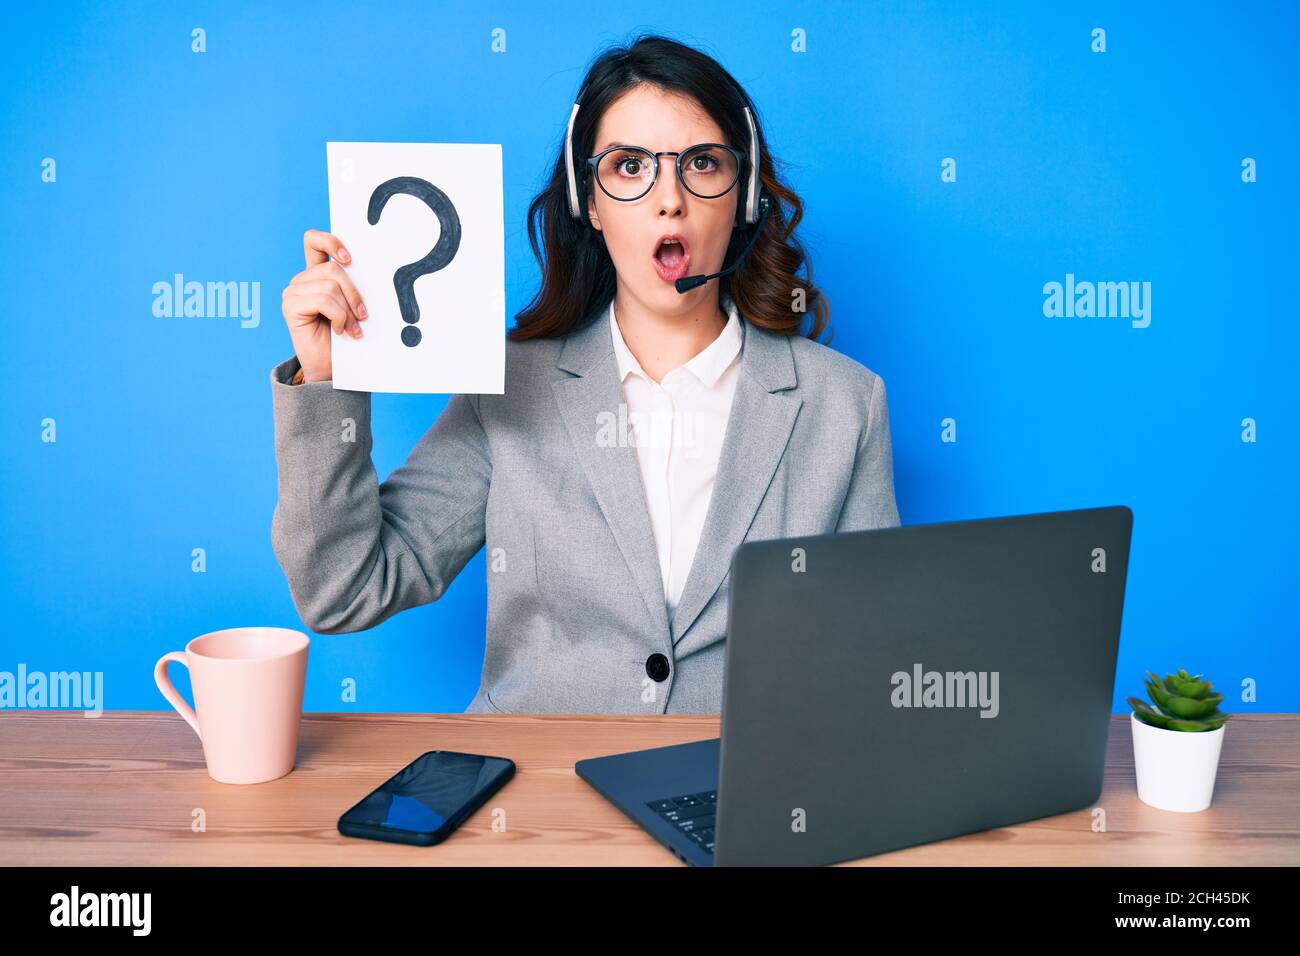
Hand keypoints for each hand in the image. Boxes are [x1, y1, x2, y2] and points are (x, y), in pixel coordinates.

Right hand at [280, 229, 367, 382]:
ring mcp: (293, 292)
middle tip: (363, 316)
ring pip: (330, 286)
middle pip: (333, 269)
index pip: (314, 241)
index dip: (330, 241)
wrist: (332, 369)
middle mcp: (302, 280)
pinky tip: (340, 331)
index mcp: (317, 275)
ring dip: (348, 310)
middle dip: (354, 294)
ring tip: (352, 329)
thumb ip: (352, 285)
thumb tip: (369, 268)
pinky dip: (339, 317)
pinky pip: (323, 300)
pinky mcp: (290, 305)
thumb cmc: (346, 338)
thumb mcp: (352, 306)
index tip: (350, 259)